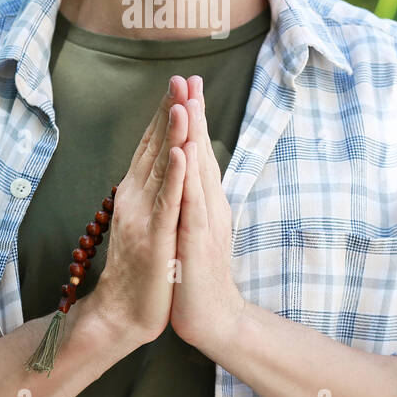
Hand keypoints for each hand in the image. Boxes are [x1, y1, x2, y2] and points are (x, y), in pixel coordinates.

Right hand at [91, 75, 188, 345]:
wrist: (124, 312)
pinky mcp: (156, 237)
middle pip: (155, 147)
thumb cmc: (141, 268)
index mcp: (136, 192)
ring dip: (172, 134)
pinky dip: (176, 175)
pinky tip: (183, 153)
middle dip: (169, 111)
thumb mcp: (146, 220)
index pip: (152, 144)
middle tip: (181, 77)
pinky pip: (167, 202)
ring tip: (182, 102)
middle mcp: (135, 197)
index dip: (164, 113)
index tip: (178, 83)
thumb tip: (158, 162)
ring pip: (161, 168)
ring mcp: (144, 216)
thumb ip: (149, 190)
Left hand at [170, 75, 245, 355]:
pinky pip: (191, 203)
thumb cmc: (197, 275)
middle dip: (194, 113)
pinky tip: (186, 153)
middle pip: (200, 151)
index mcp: (203, 200)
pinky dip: (189, 176)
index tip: (185, 84)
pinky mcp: (197, 241)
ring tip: (188, 102)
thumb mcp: (190, 229)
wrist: (212, 318)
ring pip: (198, 171)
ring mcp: (205, 221)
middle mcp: (208, 204)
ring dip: (192, 135)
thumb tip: (184, 174)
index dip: (191, 117)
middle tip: (190, 78)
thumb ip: (189, 201)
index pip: (195, 151)